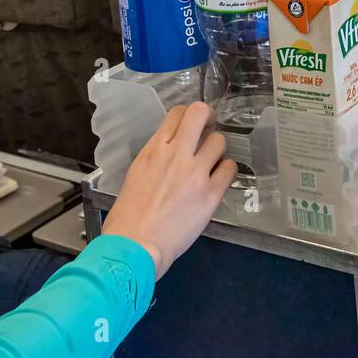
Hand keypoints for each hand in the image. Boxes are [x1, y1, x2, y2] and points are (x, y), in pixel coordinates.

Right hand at [101, 102, 235, 279]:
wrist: (136, 243)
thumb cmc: (128, 215)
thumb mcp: (137, 174)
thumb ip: (156, 158)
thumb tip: (171, 152)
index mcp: (154, 150)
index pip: (177, 113)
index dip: (187, 116)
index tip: (190, 126)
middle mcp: (176, 154)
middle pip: (200, 113)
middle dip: (207, 117)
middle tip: (208, 130)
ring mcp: (196, 172)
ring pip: (219, 140)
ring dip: (217, 149)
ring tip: (212, 162)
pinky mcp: (211, 193)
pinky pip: (229, 169)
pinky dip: (226, 170)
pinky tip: (219, 179)